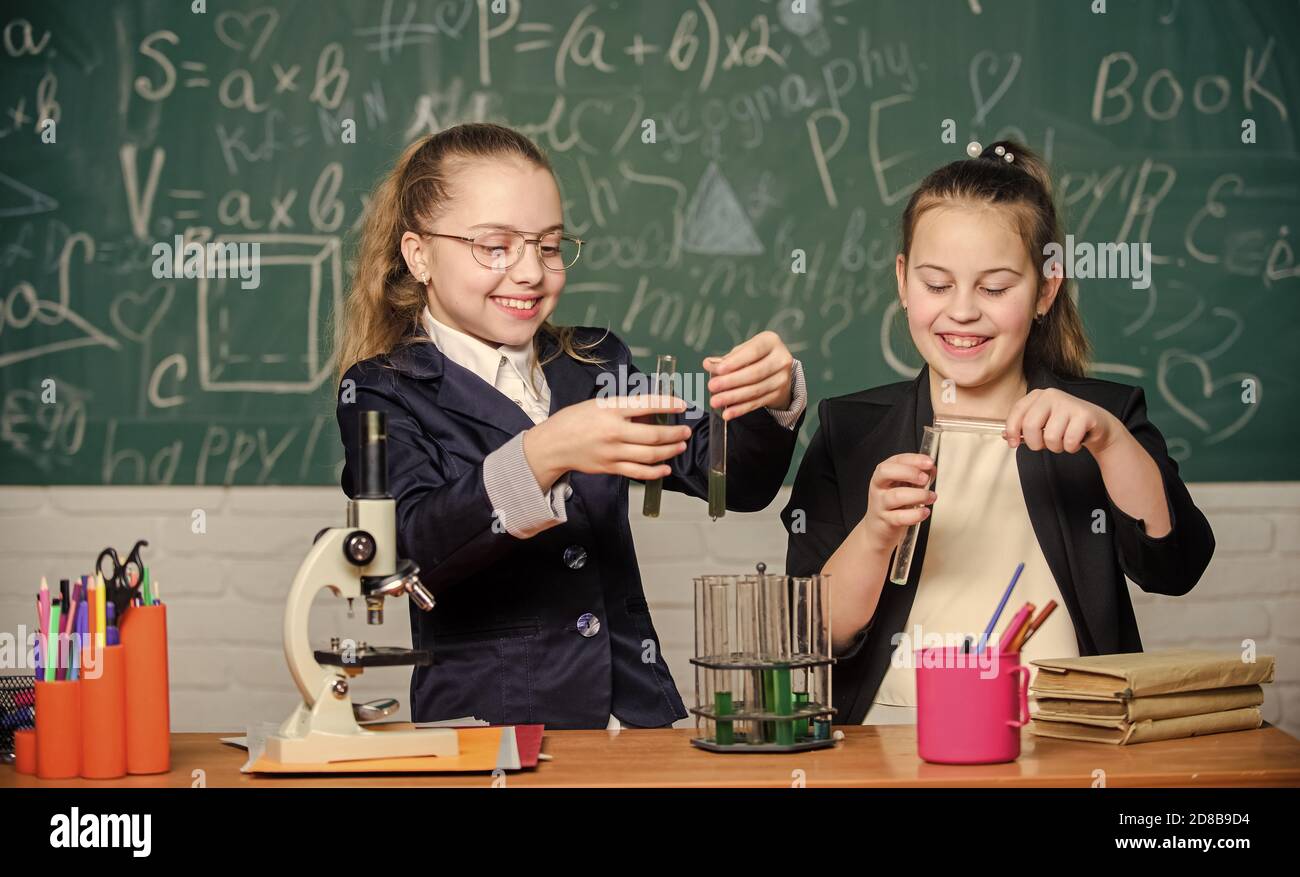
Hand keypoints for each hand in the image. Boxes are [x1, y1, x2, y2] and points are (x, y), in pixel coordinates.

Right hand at [522, 396, 691, 489]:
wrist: (553, 445)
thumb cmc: (575, 420)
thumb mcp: (598, 405)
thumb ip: (624, 408)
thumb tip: (652, 412)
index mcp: (610, 409)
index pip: (646, 405)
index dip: (668, 404)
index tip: (682, 405)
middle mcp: (613, 431)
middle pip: (653, 435)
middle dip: (674, 433)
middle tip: (685, 431)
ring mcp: (612, 452)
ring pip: (649, 455)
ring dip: (669, 451)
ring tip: (679, 446)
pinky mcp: (610, 467)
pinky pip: (638, 472)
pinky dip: (655, 472)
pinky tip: (665, 468)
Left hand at [704, 330, 794, 419]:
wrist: (777, 371)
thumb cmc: (756, 358)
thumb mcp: (743, 352)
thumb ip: (726, 359)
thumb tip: (709, 364)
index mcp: (770, 342)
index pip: (753, 351)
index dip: (735, 362)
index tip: (718, 370)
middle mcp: (780, 359)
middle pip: (754, 373)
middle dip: (731, 381)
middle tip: (712, 386)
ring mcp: (782, 378)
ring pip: (755, 390)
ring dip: (732, 397)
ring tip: (715, 401)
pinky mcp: (779, 394)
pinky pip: (757, 403)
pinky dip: (740, 409)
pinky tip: (728, 412)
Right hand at [859, 453, 936, 553]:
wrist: (879, 529)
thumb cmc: (894, 505)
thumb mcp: (904, 487)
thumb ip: (918, 476)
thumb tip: (931, 469)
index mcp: (883, 475)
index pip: (896, 460)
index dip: (913, 459)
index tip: (929, 462)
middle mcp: (879, 487)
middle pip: (886, 472)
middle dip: (909, 472)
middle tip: (925, 479)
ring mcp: (880, 504)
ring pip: (895, 496)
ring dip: (918, 495)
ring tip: (931, 497)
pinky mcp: (886, 521)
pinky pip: (900, 517)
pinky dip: (915, 515)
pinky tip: (925, 512)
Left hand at [1004, 388, 1121, 454]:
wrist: (1097, 424)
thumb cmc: (1064, 425)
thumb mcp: (1041, 424)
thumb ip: (1022, 428)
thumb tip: (1005, 436)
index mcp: (1037, 395)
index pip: (1016, 412)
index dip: (1012, 430)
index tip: (1013, 443)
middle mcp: (1051, 395)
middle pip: (1030, 426)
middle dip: (1035, 444)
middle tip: (1044, 445)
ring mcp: (1068, 403)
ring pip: (1050, 437)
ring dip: (1056, 447)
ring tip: (1063, 441)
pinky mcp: (1084, 414)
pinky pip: (1069, 441)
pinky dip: (1071, 447)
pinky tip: (1076, 440)